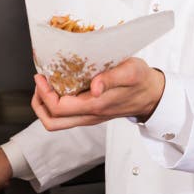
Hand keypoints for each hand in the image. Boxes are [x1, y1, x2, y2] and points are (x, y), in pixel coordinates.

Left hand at [32, 57, 165, 131]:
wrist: (153, 95)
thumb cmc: (141, 80)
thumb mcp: (130, 72)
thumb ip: (111, 78)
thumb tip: (95, 86)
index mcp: (95, 106)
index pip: (58, 109)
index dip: (44, 94)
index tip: (41, 76)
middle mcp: (89, 115)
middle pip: (52, 122)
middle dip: (39, 103)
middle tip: (39, 82)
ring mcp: (89, 117)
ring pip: (57, 122)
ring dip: (45, 105)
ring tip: (45, 85)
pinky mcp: (90, 113)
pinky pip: (66, 115)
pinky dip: (55, 102)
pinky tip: (60, 85)